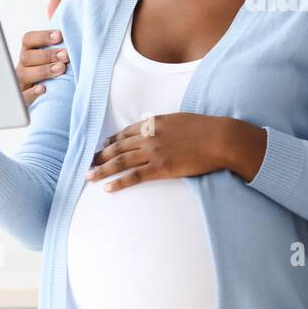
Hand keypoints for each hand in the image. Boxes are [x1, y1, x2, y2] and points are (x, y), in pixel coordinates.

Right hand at [16, 0, 65, 105]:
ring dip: (43, 71)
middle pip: (27, 56)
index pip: (28, 40)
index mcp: (29, 52)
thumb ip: (55, 28)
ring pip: (24, 74)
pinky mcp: (21, 101)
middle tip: (66, 54)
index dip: (42, 36)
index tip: (60, 35)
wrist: (48, 100)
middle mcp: (23, 66)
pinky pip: (21, 96)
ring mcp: (20, 83)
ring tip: (61, 69)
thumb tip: (54, 2)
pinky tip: (43, 89)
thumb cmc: (50, 70)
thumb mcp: (54, 50)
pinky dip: (31, 93)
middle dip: (47, 54)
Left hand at [84, 113, 265, 192]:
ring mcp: (154, 152)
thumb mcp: (181, 120)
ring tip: (89, 176)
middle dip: (101, 156)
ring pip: (121, 162)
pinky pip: (135, 176)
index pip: (126, 132)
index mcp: (154, 123)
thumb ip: (165, 125)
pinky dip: (119, 183)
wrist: (219, 139)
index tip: (103, 146)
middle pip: (118, 147)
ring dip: (102, 169)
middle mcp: (150, 136)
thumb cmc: (205, 129)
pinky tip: (108, 188)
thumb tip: (158, 127)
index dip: (112, 140)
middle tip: (88, 163)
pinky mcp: (161, 168)